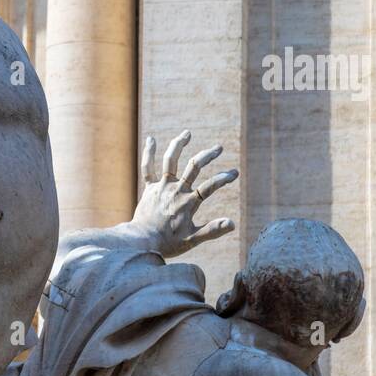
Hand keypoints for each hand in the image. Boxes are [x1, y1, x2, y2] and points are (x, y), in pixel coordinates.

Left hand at [130, 130, 237, 257]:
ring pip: (171, 160)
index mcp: (188, 202)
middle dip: (208, 155)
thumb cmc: (167, 243)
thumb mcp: (193, 240)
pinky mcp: (149, 188)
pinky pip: (147, 168)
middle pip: (194, 166)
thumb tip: (232, 223)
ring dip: (179, 145)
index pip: (211, 186)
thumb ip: (212, 230)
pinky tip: (151, 139)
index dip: (223, 178)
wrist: (140, 241)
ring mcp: (161, 187)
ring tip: (187, 133)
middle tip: (219, 148)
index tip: (234, 173)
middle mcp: (176, 190)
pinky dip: (149, 153)